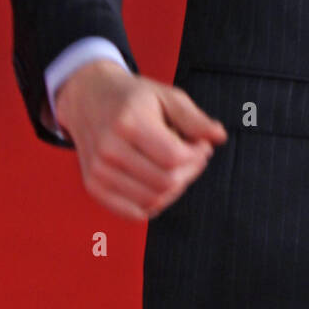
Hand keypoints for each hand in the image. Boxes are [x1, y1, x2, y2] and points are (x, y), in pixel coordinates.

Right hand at [54, 60, 227, 220]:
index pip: (174, 157)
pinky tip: (160, 182)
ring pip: (153, 200)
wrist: (88, 98)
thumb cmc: (132, 97)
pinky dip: (155, 202)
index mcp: (127, 122)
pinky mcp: (94, 187)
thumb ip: (194, 118)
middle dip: (190, 172)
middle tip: (193, 156)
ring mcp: (98, 171)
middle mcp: (109, 149)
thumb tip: (219, 137)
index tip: (202, 144)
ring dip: (175, 188)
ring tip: (175, 167)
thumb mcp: (166, 96)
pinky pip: (135, 212)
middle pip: (166, 182)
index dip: (198, 155)